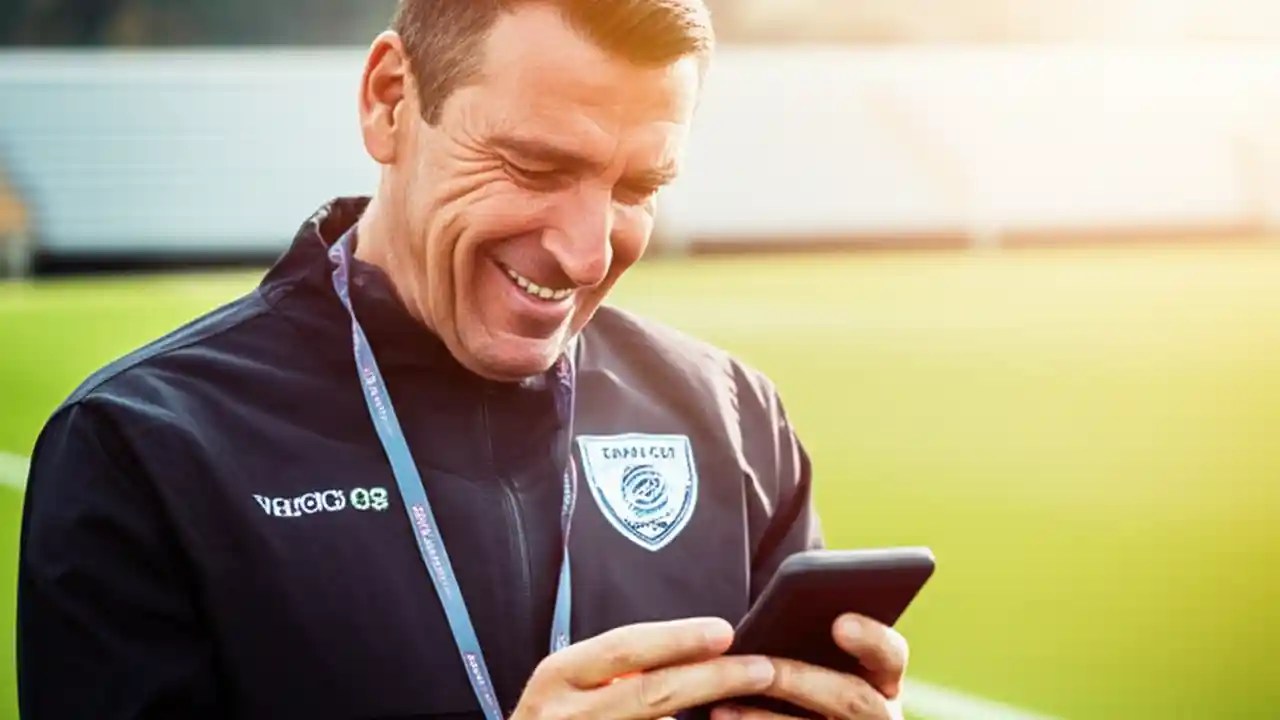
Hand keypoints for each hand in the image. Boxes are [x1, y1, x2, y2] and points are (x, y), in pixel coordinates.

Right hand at [509, 617, 776, 719]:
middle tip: (761, 669)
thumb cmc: (552, 719)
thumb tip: (689, 655)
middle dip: (713, 679)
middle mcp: (566, 714)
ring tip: (747, 704)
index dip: (678, 638)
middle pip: (653, 693)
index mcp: (558, 676)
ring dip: (706, 717)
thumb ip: (614, 670)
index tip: (725, 632)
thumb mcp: (567, 685)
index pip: (625, 649)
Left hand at [711, 614, 908, 719]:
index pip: (891, 653)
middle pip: (853, 698)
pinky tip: (721, 718)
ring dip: (767, 718)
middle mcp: (879, 712)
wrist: (799, 711)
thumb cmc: (803, 678)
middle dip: (802, 680)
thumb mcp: (817, 655)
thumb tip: (780, 603)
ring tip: (721, 705)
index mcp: (883, 677)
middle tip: (763, 668)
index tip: (839, 623)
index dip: (870, 638)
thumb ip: (811, 634)